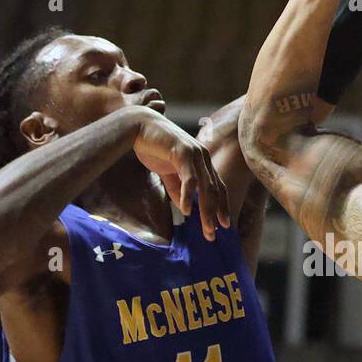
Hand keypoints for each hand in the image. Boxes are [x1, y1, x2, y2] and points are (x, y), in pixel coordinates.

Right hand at [132, 106, 229, 238]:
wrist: (139, 126)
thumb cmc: (153, 148)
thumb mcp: (168, 174)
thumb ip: (178, 190)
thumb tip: (186, 209)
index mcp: (202, 161)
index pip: (217, 187)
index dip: (221, 207)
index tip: (223, 226)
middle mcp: (203, 157)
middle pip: (214, 191)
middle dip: (215, 214)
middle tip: (213, 234)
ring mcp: (195, 154)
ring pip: (206, 187)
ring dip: (206, 210)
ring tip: (206, 228)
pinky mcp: (183, 152)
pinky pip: (189, 178)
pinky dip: (189, 195)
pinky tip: (187, 211)